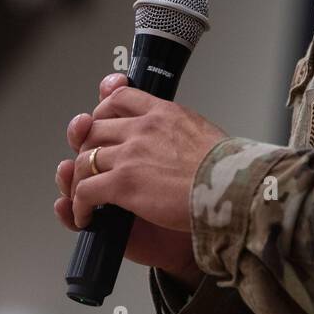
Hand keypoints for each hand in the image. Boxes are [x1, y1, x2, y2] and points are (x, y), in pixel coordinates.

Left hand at [55, 73, 221, 279]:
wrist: (234, 190)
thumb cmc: (230, 171)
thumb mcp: (206, 135)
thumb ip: (183, 132)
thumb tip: (183, 141)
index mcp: (165, 113)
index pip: (121, 97)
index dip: (103, 110)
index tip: (100, 121)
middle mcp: (143, 128)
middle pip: (94, 128)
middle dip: (86, 147)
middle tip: (88, 166)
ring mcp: (130, 154)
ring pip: (83, 160)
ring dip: (79, 180)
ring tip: (84, 196)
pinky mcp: (123, 182)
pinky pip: (85, 191)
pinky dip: (79, 206)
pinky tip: (86, 215)